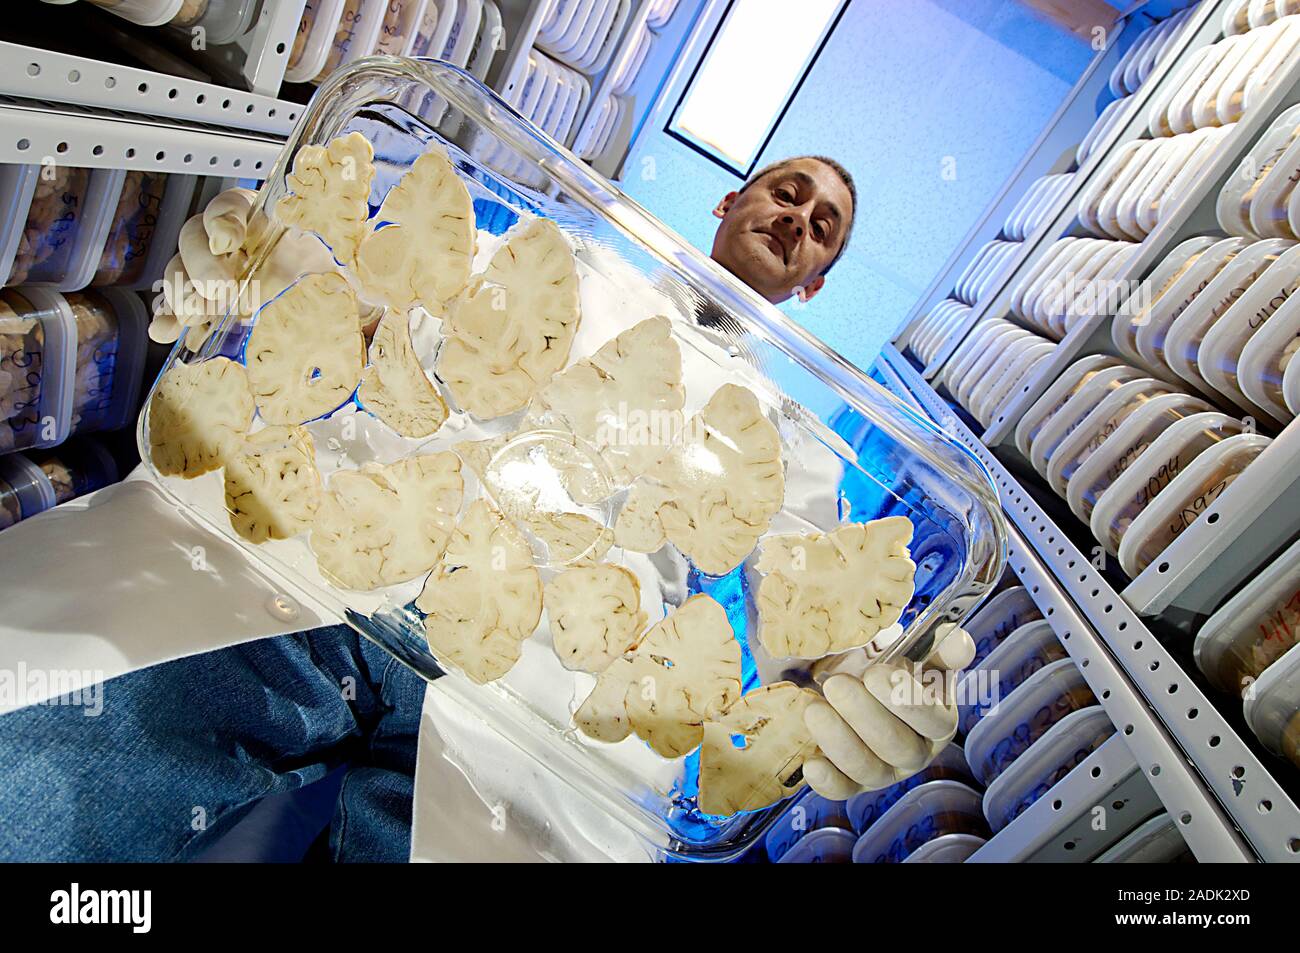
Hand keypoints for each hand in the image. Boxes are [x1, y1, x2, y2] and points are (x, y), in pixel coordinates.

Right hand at [149, 188, 340, 345]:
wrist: (340, 308)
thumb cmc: (339, 273)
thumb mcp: (352, 259)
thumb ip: (357, 253)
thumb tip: (379, 262)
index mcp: (265, 221)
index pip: (232, 205)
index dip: (224, 219)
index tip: (230, 239)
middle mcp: (235, 243)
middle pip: (196, 238)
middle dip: (202, 264)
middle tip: (220, 291)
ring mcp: (217, 273)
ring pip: (180, 269)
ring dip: (181, 291)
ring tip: (192, 315)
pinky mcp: (210, 305)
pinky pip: (179, 305)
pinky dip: (168, 316)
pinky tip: (165, 330)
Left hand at [801, 623, 974, 799]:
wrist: (851, 683)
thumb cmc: (887, 668)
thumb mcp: (915, 653)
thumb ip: (940, 649)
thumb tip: (958, 645)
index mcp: (937, 721)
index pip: (933, 719)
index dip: (908, 701)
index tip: (876, 674)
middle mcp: (915, 752)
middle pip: (898, 745)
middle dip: (865, 715)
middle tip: (835, 684)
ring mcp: (885, 771)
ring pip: (870, 769)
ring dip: (840, 741)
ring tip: (814, 709)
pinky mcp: (853, 783)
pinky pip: (843, 790)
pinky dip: (828, 780)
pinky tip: (811, 762)